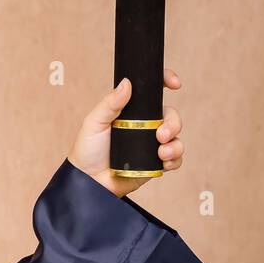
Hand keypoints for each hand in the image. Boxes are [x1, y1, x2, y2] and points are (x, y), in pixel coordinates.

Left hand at [67, 68, 183, 197]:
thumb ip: (110, 103)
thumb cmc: (87, 149)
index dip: (166, 82)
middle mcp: (144, 126)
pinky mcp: (155, 163)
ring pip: (176, 138)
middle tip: (161, 135)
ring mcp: (151, 144)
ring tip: (161, 152)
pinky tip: (164, 162)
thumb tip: (127, 83)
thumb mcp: (94, 122)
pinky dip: (175, 159)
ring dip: (175, 144)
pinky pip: (175, 159)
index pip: (153, 93)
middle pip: (171, 116)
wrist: (88, 181)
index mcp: (131, 111)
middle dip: (173, 123)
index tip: (174, 83)